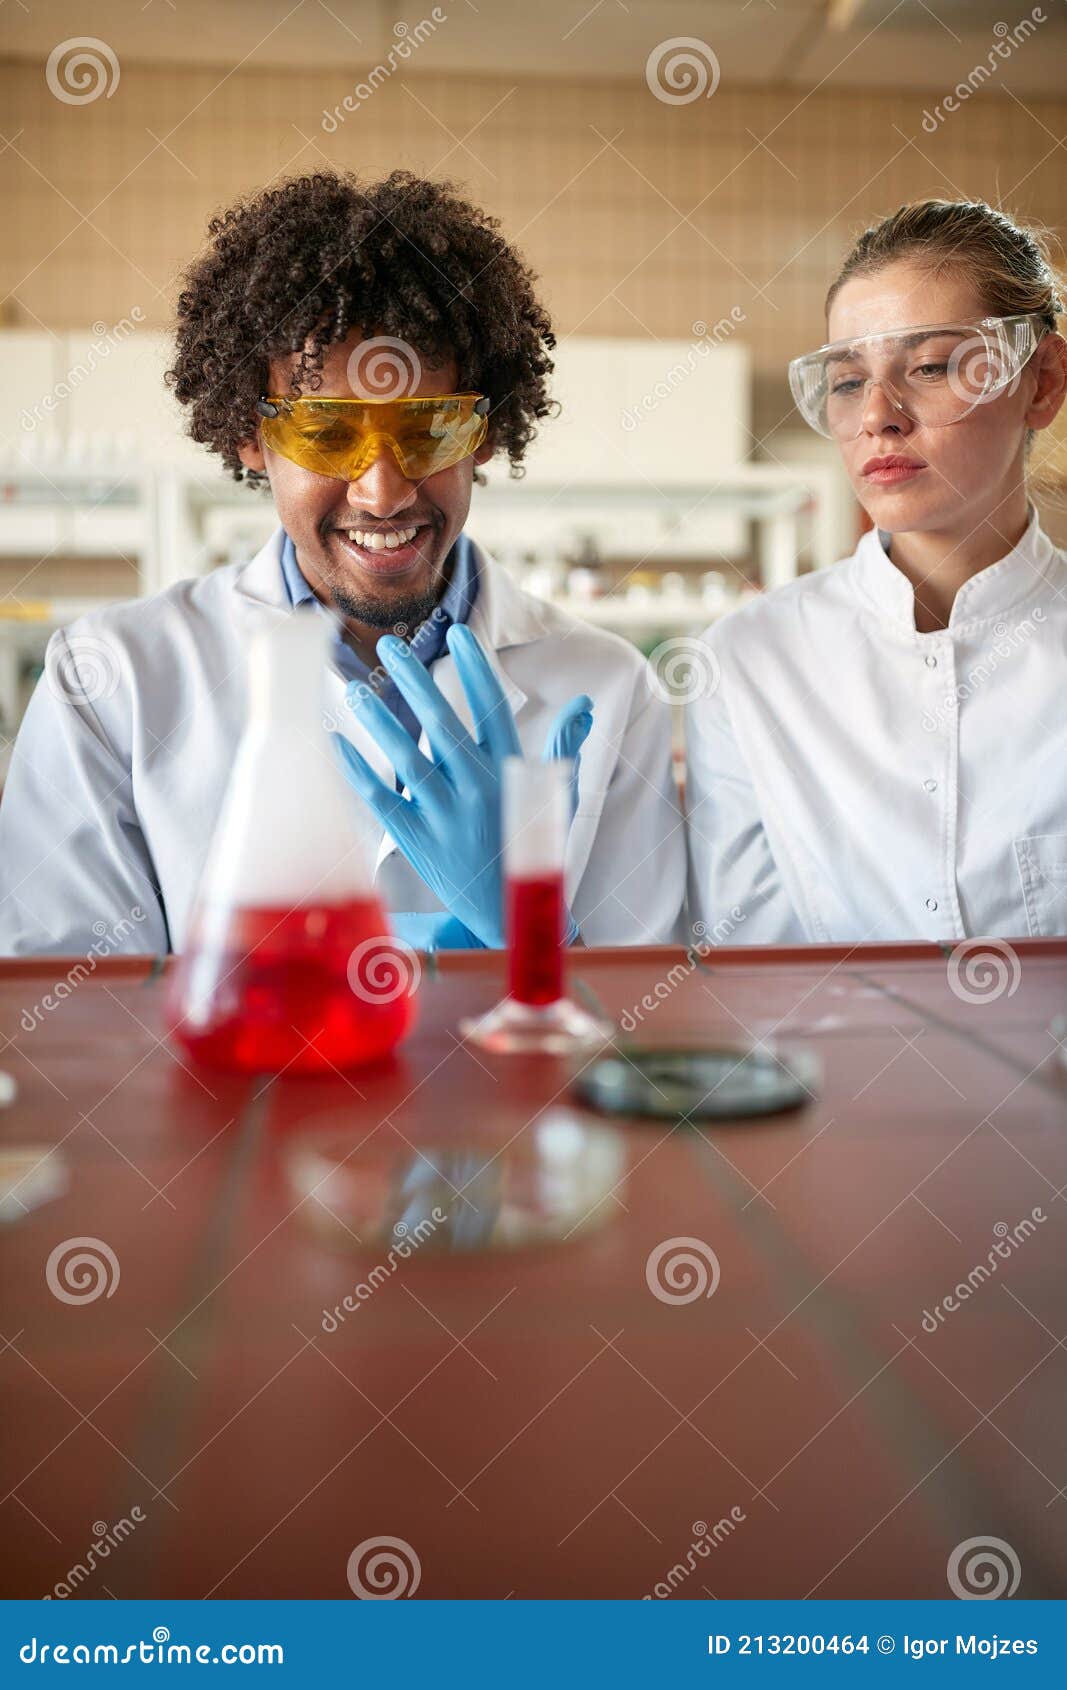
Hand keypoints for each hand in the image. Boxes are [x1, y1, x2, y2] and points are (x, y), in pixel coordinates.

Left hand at [333, 624, 591, 948]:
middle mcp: (478, 790)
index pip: (493, 710)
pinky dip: (358, 771)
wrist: (511, 915)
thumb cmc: (535, 850)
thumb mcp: (560, 800)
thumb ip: (564, 749)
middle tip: (390, 646)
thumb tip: (583, 706)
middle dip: (415, 681)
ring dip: (380, 721)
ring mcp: (446, 816)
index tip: (456, 635)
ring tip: (357, 689)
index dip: (474, 670)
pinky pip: (381, 800)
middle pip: (441, 724)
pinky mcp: (418, 841)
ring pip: (406, 758)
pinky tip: (337, 743)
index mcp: (512, 773)